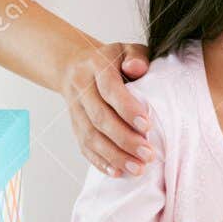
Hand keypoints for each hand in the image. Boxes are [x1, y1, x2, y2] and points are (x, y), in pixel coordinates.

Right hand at [58, 39, 153, 176]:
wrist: (76, 64)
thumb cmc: (113, 59)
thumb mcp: (127, 49)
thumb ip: (137, 56)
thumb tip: (137, 68)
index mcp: (95, 66)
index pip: (109, 90)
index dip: (127, 109)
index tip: (147, 126)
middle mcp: (81, 88)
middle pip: (99, 118)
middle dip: (124, 139)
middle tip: (148, 153)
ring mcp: (74, 109)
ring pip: (90, 137)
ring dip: (114, 155)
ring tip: (137, 168)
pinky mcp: (74, 125)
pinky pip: (83, 146)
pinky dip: (99, 161)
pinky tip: (117, 172)